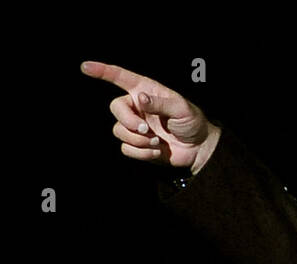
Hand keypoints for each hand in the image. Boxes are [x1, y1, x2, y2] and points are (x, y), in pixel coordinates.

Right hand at [81, 61, 221, 171]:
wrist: (199, 148)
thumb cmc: (192, 122)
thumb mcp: (182, 108)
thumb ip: (161, 103)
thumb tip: (141, 99)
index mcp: (145, 91)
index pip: (120, 77)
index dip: (102, 71)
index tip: (85, 67)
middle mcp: (136, 107)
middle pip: (115, 108)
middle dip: (128, 121)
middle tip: (146, 129)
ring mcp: (135, 126)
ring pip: (118, 130)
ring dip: (137, 139)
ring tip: (156, 141)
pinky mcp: (137, 144)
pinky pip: (126, 148)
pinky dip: (141, 152)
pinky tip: (156, 150)